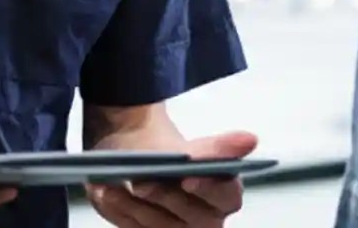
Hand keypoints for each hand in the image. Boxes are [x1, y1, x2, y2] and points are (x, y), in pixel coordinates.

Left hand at [86, 131, 257, 226]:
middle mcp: (206, 221)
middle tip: (141, 178)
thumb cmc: (164, 150)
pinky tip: (106, 191)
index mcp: (225, 196)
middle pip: (187, 215)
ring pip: (156, 224)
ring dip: (132, 203)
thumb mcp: (188, 148)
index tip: (187, 177)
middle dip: (162, 195)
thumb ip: (216, 148)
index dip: (207, 188)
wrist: (131, 155)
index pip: (226, 196)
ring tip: (113, 183)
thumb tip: (251, 139)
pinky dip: (117, 209)